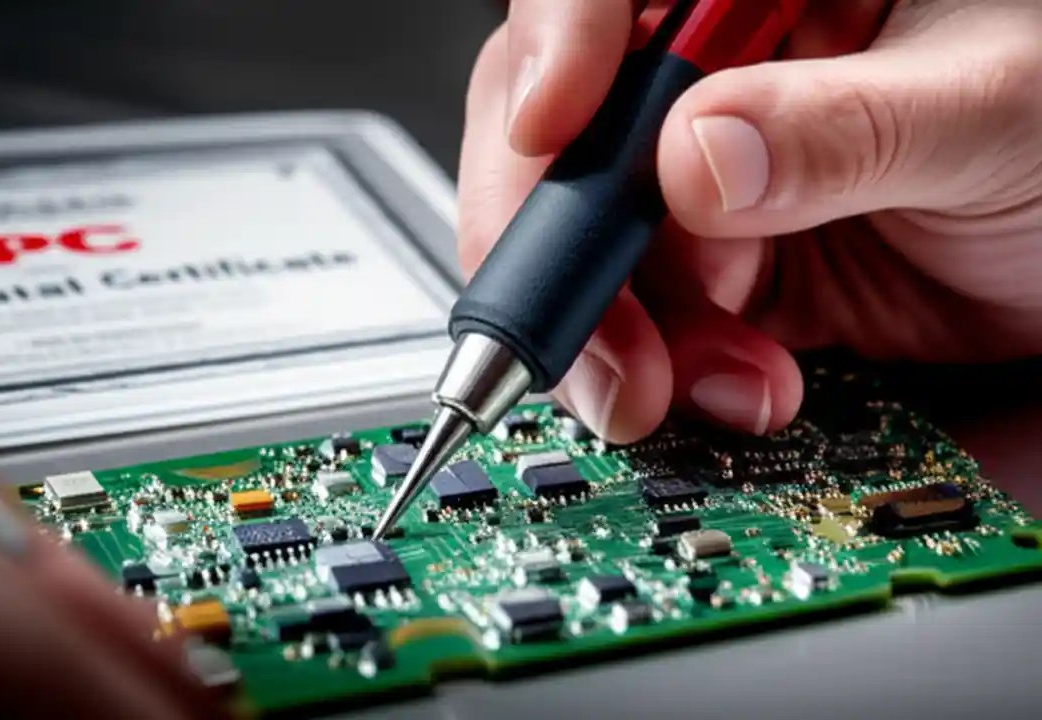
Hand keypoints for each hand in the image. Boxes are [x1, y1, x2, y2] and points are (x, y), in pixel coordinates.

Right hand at [458, 0, 1041, 441]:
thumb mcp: (989, 106)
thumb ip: (842, 127)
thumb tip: (698, 156)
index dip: (559, 46)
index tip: (551, 130)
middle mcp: (716, 81)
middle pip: (558, 134)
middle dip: (558, 242)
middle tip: (586, 318)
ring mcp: (705, 185)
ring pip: (587, 251)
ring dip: (618, 333)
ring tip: (691, 378)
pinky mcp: (720, 274)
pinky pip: (647, 324)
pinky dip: (672, 372)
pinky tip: (742, 383)